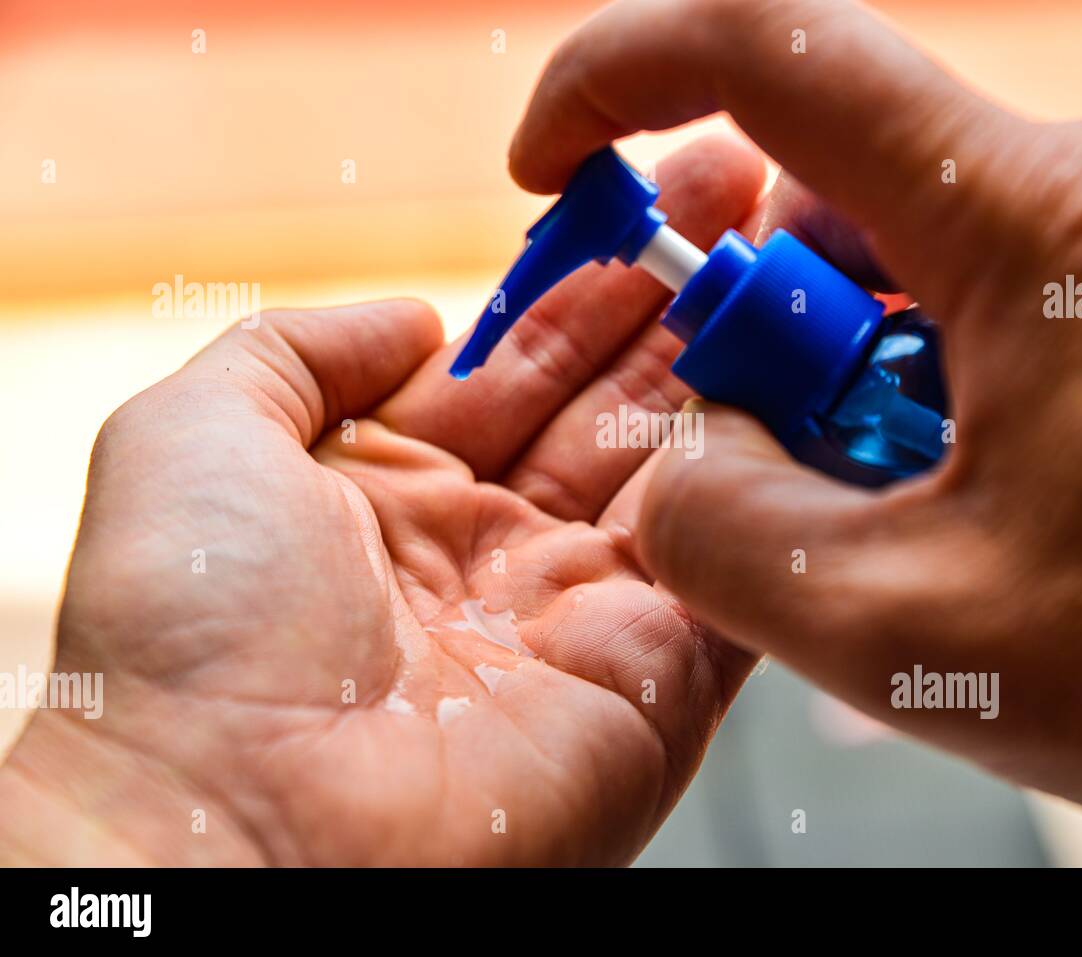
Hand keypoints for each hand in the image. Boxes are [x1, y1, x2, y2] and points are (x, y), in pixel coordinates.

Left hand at [0, 136, 763, 865]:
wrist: (244, 824)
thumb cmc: (190, 635)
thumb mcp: (195, 438)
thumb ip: (295, 350)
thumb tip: (419, 315)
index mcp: (397, 497)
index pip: (514, 367)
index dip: (574, 290)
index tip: (638, 208)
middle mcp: (496, 555)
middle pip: (609, 408)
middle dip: (674, 306)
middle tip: (740, 209)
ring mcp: (581, 616)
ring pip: (683, 471)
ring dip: (734, 370)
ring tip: (786, 264)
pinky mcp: (657, 679)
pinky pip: (738, 564)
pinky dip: (774, 481)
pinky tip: (806, 384)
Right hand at [509, 0, 1081, 855]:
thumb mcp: (903, 630)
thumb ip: (722, 532)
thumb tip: (683, 462)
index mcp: (1041, 223)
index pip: (780, 53)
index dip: (624, 77)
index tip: (549, 162)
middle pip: (838, 196)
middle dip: (765, 333)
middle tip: (779, 471)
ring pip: (912, 261)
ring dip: (855, 387)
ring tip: (913, 526)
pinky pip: (993, 300)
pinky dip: (933, 395)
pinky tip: (978, 512)